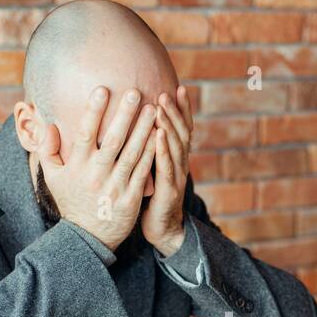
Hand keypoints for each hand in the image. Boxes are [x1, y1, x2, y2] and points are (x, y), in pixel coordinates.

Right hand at [36, 86, 156, 249]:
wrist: (87, 238)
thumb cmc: (71, 201)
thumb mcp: (52, 177)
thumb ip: (47, 149)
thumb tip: (48, 124)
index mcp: (77, 166)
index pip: (84, 133)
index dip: (93, 111)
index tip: (102, 89)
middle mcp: (96, 174)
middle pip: (112, 140)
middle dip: (124, 114)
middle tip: (136, 91)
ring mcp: (115, 186)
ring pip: (132, 153)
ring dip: (143, 130)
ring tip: (154, 108)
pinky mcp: (131, 197)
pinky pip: (143, 172)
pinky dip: (152, 153)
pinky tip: (160, 136)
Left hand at [142, 86, 193, 256]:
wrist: (163, 231)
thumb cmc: (153, 198)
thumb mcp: (151, 170)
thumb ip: (148, 149)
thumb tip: (134, 126)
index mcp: (175, 158)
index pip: (182, 128)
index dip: (182, 109)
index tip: (178, 86)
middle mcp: (180, 164)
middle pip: (181, 132)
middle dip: (175, 111)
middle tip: (167, 90)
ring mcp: (176, 177)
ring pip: (176, 146)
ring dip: (169, 124)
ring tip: (162, 105)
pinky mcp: (169, 191)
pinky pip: (167, 167)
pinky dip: (163, 150)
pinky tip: (158, 136)